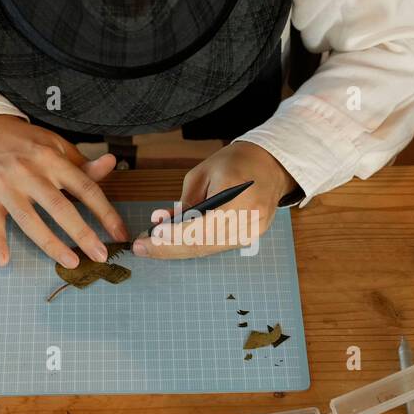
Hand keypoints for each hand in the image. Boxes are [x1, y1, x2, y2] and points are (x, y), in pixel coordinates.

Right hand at [0, 114, 128, 267]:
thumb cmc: (23, 141)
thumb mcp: (54, 145)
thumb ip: (81, 163)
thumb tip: (111, 163)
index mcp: (51, 158)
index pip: (85, 187)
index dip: (105, 212)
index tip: (119, 233)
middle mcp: (30, 172)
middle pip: (59, 207)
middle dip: (83, 234)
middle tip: (101, 255)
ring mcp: (6, 185)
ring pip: (29, 220)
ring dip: (51, 244)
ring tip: (71, 262)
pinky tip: (4, 260)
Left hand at [132, 141, 296, 259]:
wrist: (270, 166)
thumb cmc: (235, 164)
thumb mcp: (202, 174)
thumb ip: (185, 202)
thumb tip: (164, 225)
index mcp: (235, 191)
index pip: (199, 226)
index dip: (171, 236)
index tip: (148, 239)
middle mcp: (248, 215)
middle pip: (202, 243)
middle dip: (168, 248)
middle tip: (143, 248)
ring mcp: (253, 230)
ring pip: (209, 249)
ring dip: (179, 250)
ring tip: (154, 245)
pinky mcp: (252, 237)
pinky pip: (218, 247)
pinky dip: (196, 246)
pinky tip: (176, 243)